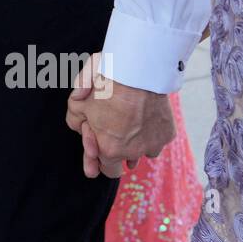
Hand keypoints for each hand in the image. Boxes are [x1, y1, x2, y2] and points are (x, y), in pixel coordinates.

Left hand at [65, 52, 174, 178]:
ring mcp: (152, 145)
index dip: (98, 158)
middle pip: (123, 166)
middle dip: (116, 158)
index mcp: (108, 149)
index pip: (105, 169)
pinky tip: (145, 119)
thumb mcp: (77, 102)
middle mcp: (132, 153)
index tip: (97, 151)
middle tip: (113, 144)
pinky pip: (157, 139)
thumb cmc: (106, 85)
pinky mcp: (167, 135)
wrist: (137, 72)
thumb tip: (81, 126)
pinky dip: (151, 133)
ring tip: (129, 128)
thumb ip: (75, 120)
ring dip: (134, 144)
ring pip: (142, 152)